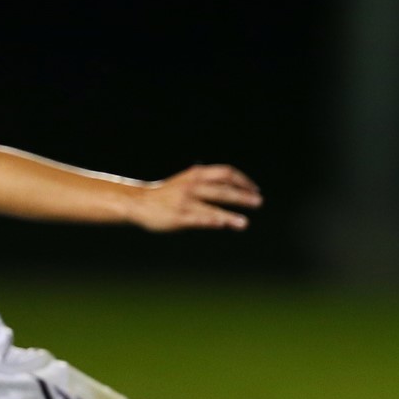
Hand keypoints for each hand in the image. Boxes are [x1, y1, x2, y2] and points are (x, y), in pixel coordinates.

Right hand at [131, 165, 262, 231]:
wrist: (140, 203)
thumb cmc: (168, 194)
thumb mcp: (188, 180)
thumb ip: (208, 181)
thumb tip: (235, 185)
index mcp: (196, 174)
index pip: (226, 173)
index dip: (243, 181)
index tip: (255, 190)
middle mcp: (192, 186)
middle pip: (223, 189)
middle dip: (242, 196)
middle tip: (258, 202)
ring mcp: (185, 202)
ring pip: (212, 207)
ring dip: (230, 215)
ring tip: (245, 223)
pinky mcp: (178, 217)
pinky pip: (198, 219)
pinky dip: (211, 221)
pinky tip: (222, 225)